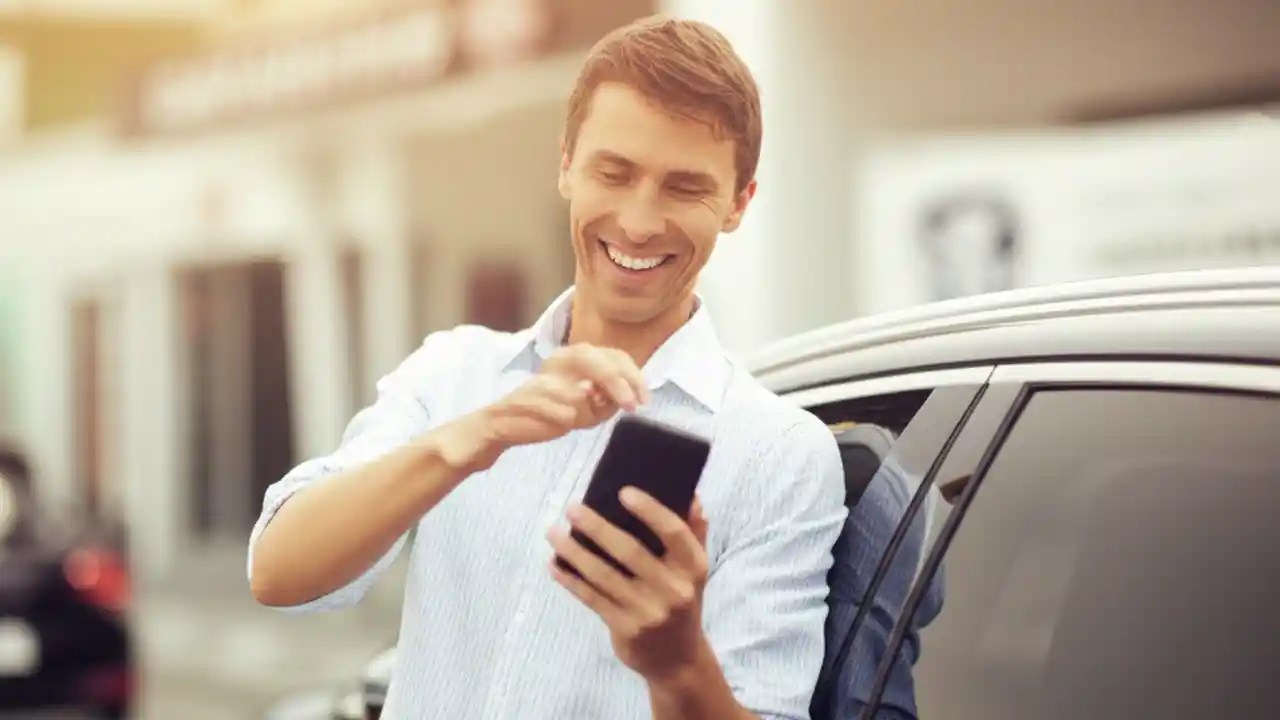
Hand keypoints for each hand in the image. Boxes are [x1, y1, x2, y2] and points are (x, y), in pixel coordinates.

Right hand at [437, 344, 648, 472]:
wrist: (505, 427)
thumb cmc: (550, 414)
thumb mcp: (588, 408)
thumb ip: (609, 400)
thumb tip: (627, 396)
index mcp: (576, 357)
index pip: (615, 356)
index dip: (634, 377)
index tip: (644, 401)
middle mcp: (560, 360)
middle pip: (598, 360)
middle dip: (620, 384)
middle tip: (632, 407)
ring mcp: (543, 378)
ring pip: (578, 384)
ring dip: (591, 401)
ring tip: (594, 412)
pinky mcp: (527, 397)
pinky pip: (554, 404)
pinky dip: (564, 412)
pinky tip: (567, 419)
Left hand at [548, 487, 711, 683]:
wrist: (678, 659)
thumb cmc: (682, 601)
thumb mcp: (694, 569)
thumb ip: (693, 531)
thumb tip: (689, 494)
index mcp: (692, 567)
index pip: (673, 532)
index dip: (649, 510)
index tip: (623, 492)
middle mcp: (674, 589)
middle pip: (629, 551)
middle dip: (596, 527)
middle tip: (572, 508)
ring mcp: (648, 611)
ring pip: (603, 574)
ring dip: (573, 551)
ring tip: (553, 532)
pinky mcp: (626, 628)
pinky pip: (592, 598)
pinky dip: (570, 580)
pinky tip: (554, 564)